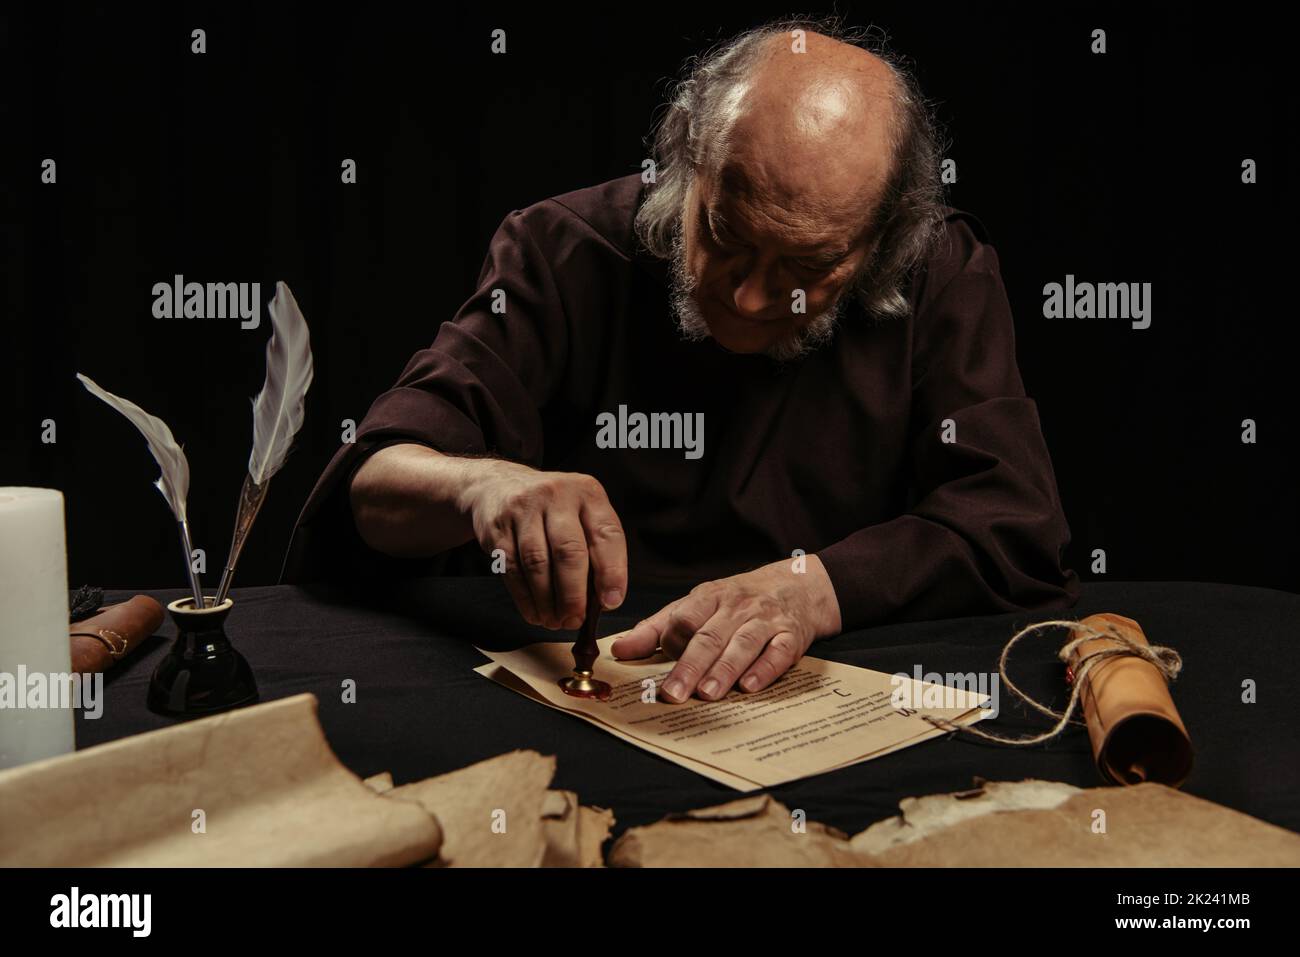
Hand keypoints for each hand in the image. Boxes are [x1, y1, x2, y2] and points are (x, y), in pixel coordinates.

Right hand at [461, 460, 627, 628]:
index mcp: (588, 493)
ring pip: (538, 563)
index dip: (612, 572)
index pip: (607, 535)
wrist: (497, 486)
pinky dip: (525, 598)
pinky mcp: (498, 527)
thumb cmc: (551, 509)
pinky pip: (512, 569)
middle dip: (574, 594)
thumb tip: (603, 600)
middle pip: (569, 552)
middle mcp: (557, 495)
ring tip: (555, 621)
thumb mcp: (580, 513)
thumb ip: (595, 548)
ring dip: (547, 601)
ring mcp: (524, 509)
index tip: (611, 602)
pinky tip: (535, 613)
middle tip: (576, 620)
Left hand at [611, 556, 841, 701]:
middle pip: (710, 636)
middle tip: (674, 694)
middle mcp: (737, 607)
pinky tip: (750, 686)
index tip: (659, 664)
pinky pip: (779, 652)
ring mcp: (766, 620)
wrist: (796, 586)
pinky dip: (765, 669)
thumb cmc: (736, 601)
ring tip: (708, 694)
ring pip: (742, 644)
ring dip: (724, 670)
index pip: (685, 617)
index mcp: (709, 597)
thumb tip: (618, 650)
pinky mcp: (791, 636)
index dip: (671, 641)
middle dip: (690, 666)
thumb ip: (657, 629)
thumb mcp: (696, 606)